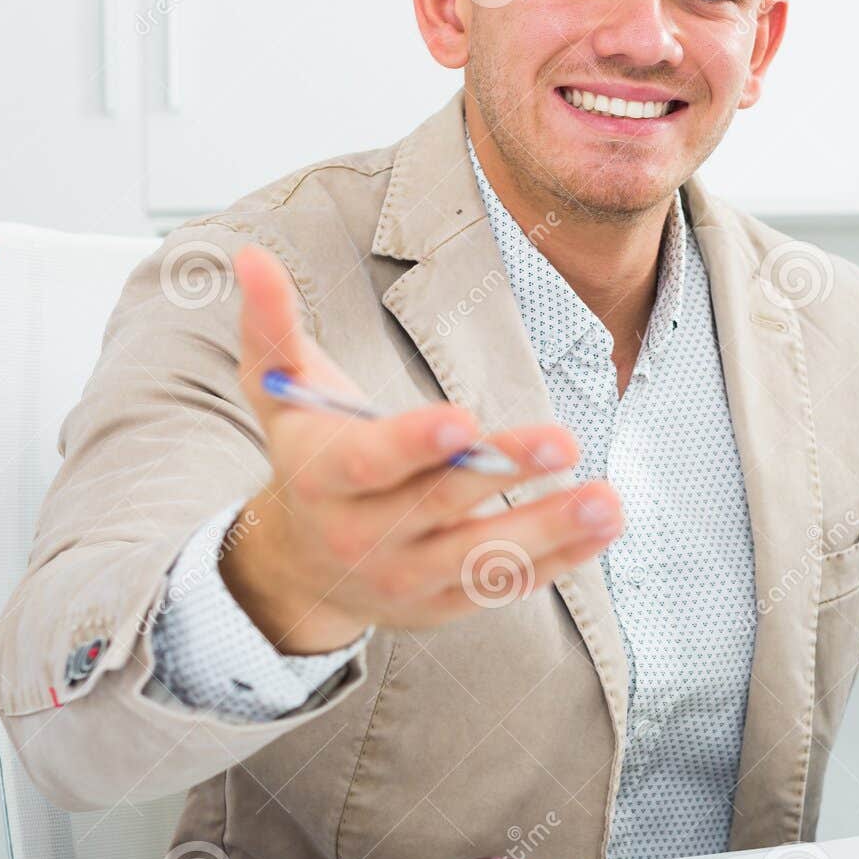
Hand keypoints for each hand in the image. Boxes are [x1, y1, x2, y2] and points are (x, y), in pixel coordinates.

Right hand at [218, 245, 622, 652]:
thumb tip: (251, 256)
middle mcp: (364, 534)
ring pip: (483, 557)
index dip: (412, 444)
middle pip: (440, 505)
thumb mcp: (278, 392)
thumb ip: (272, 326)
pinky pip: (507, 583)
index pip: (367, 462)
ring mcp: (409, 576)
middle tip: (564, 441)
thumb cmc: (306, 456)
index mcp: (322, 477)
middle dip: (503, 473)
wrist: (302, 567)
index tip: (462, 421)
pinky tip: (604, 526)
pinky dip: (560, 558)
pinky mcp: (448, 601)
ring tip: (607, 500)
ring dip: (550, 529)